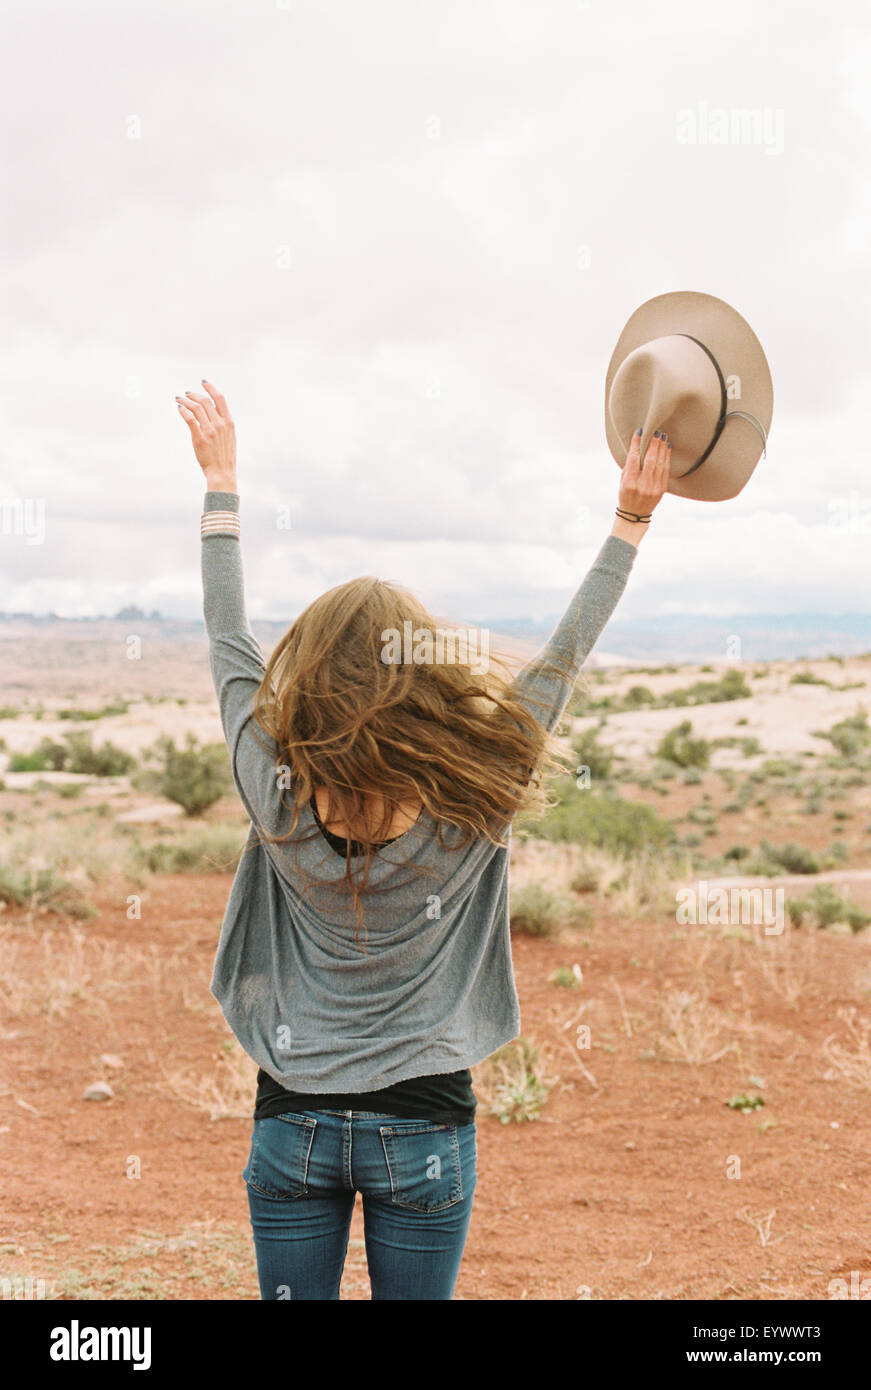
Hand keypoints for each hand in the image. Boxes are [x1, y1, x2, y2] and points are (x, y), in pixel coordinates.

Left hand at [176, 380, 236, 490]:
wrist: (222, 473)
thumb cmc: (225, 457)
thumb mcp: (230, 438)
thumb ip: (224, 425)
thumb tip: (215, 414)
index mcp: (229, 423)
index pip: (220, 399)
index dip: (211, 388)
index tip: (204, 383)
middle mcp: (220, 424)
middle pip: (206, 401)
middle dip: (194, 395)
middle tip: (187, 394)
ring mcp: (210, 430)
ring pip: (196, 408)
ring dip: (186, 401)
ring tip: (180, 399)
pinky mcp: (199, 437)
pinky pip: (189, 419)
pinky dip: (183, 411)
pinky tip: (179, 408)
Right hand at [611, 428, 669, 545]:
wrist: (635, 515)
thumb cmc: (626, 495)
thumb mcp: (622, 482)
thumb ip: (629, 467)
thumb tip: (636, 447)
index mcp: (629, 483)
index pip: (633, 459)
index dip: (636, 444)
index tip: (639, 432)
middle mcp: (642, 485)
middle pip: (649, 460)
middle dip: (653, 444)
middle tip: (655, 431)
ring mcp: (653, 488)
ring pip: (659, 463)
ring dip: (661, 448)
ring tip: (662, 436)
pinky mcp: (662, 490)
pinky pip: (665, 470)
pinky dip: (666, 457)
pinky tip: (667, 448)